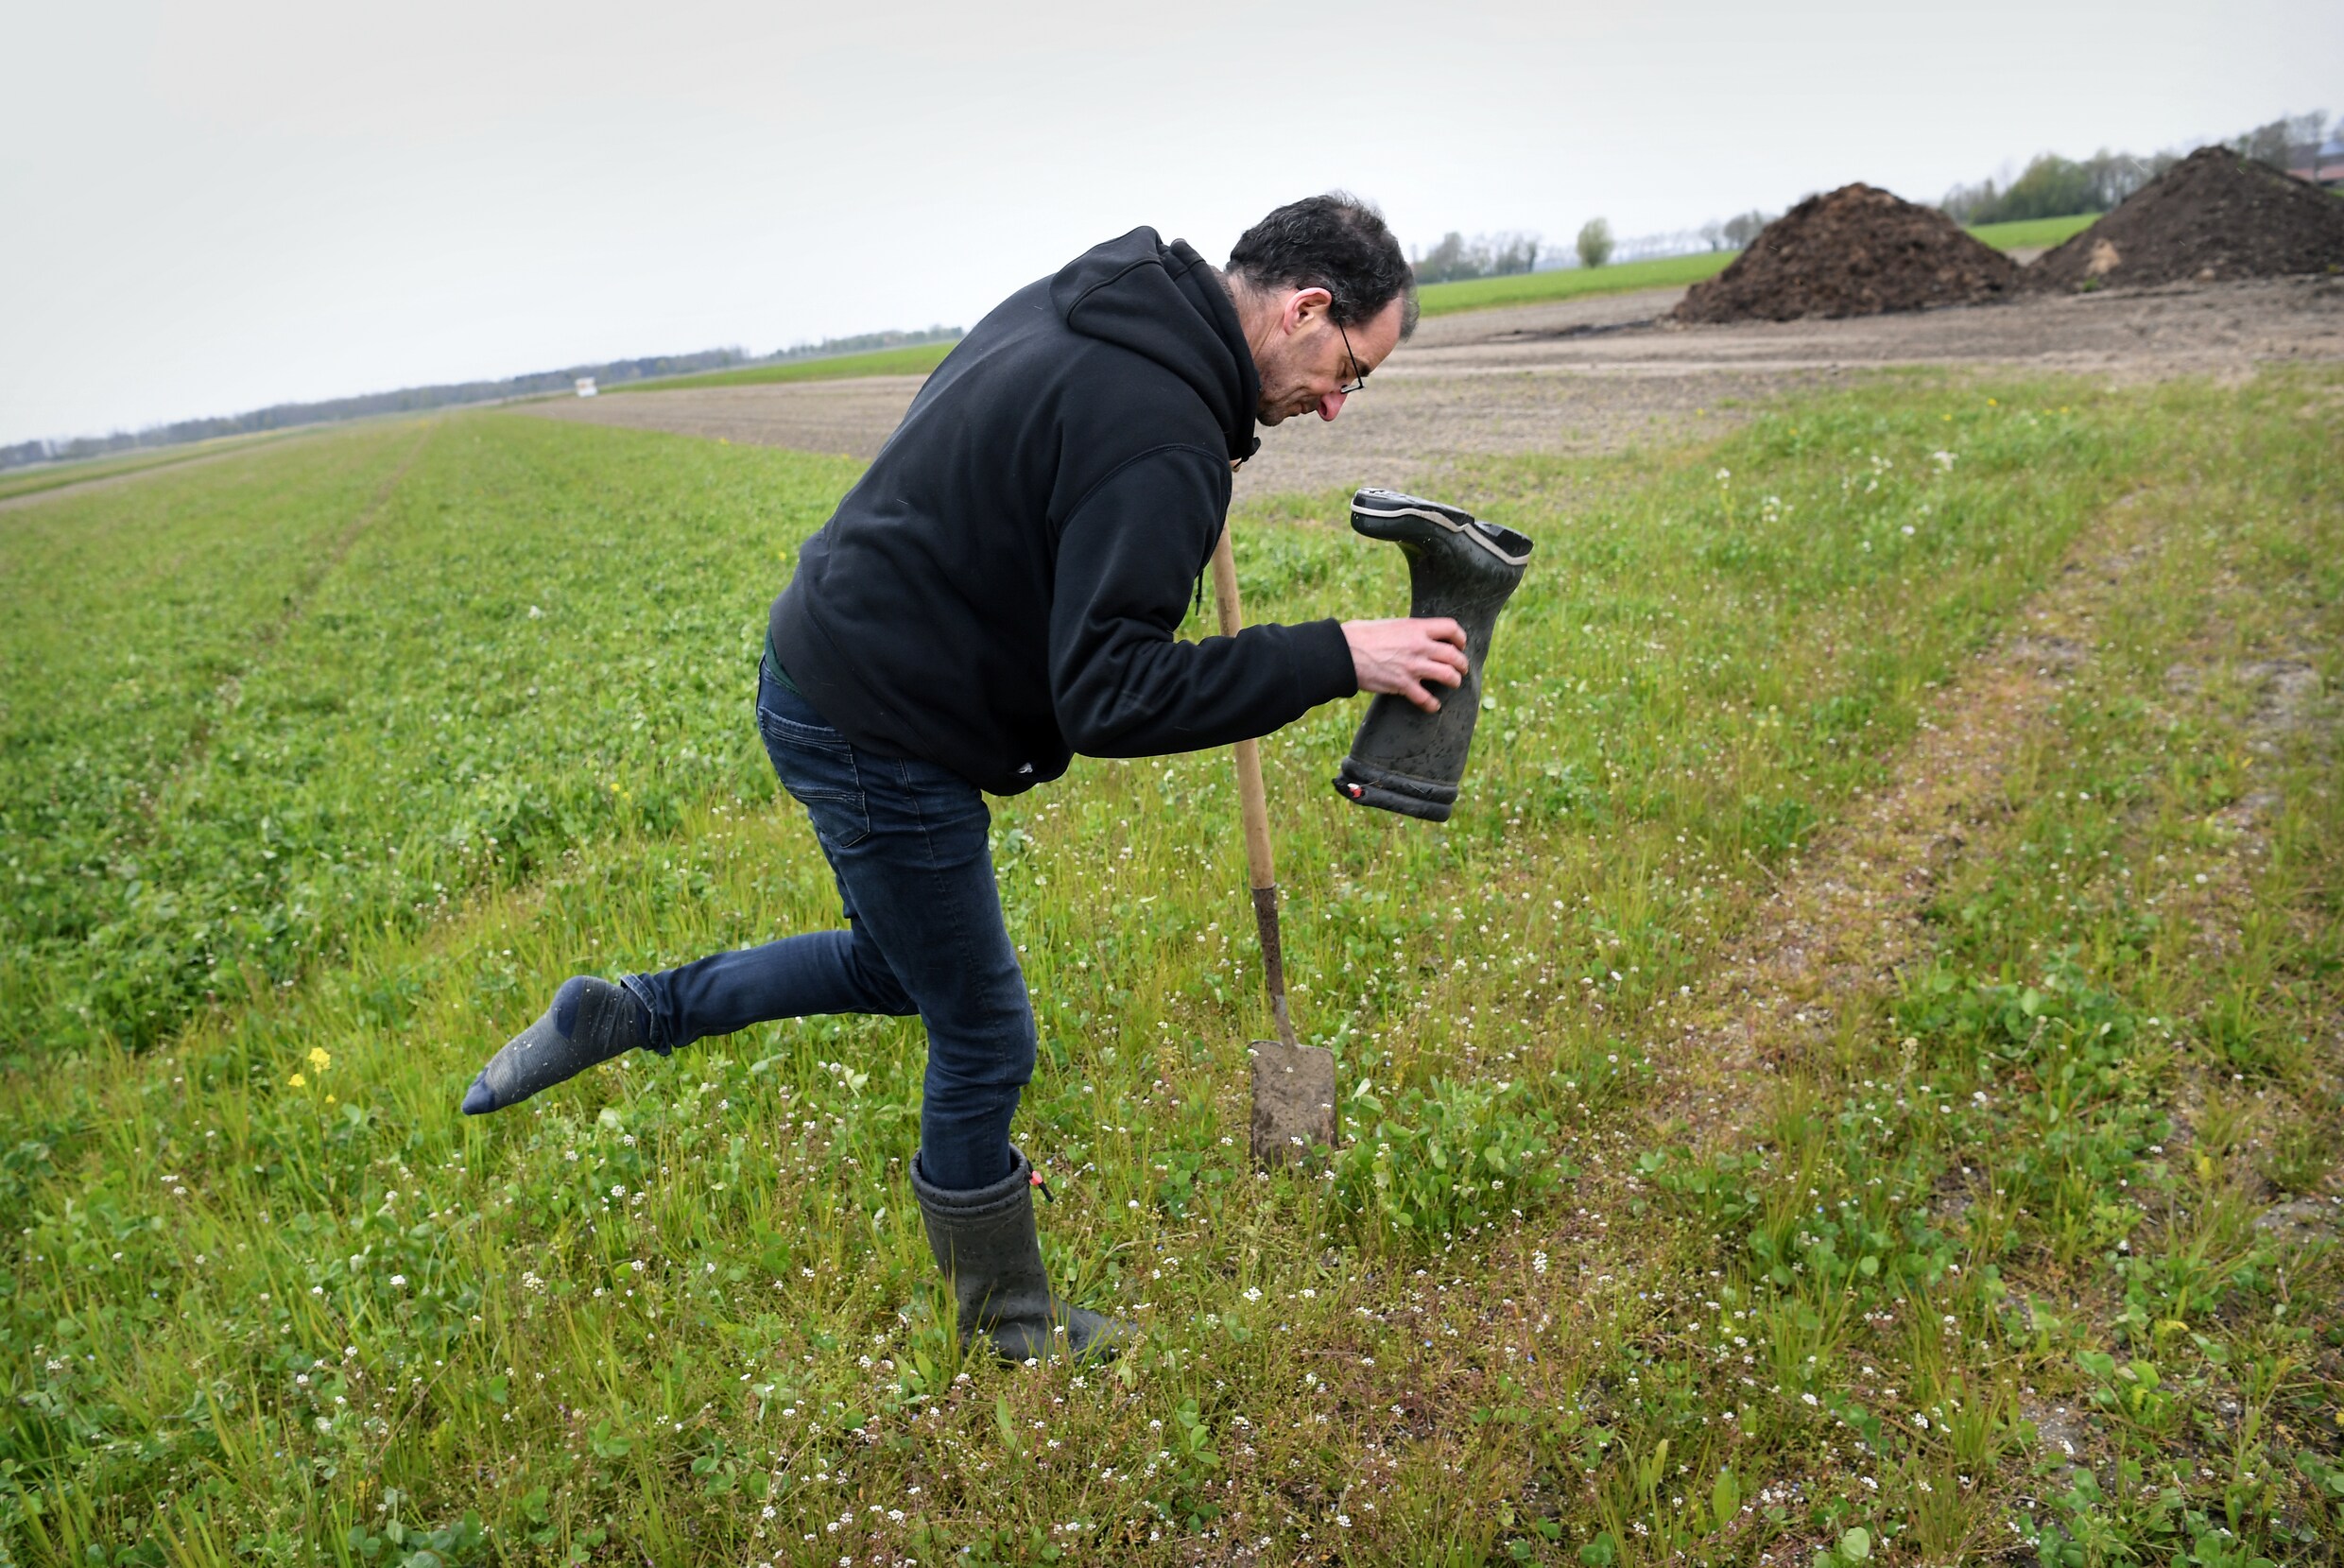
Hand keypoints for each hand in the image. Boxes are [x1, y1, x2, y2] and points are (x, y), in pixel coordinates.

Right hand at [1342, 617, 1467, 711]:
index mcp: (1415, 627)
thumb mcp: (1389, 624)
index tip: (1459, 644)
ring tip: (1453, 684)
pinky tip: (1433, 706)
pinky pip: (1426, 698)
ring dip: (1454, 681)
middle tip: (1461, 669)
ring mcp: (1412, 666)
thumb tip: (1412, 635)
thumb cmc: (1360, 635)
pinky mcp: (1402, 684)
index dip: (1460, 637)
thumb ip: (1406, 631)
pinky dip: (1432, 704)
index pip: (1451, 628)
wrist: (1343, 652)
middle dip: (1461, 664)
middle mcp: (1419, 646)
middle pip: (1454, 655)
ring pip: (1448, 676)